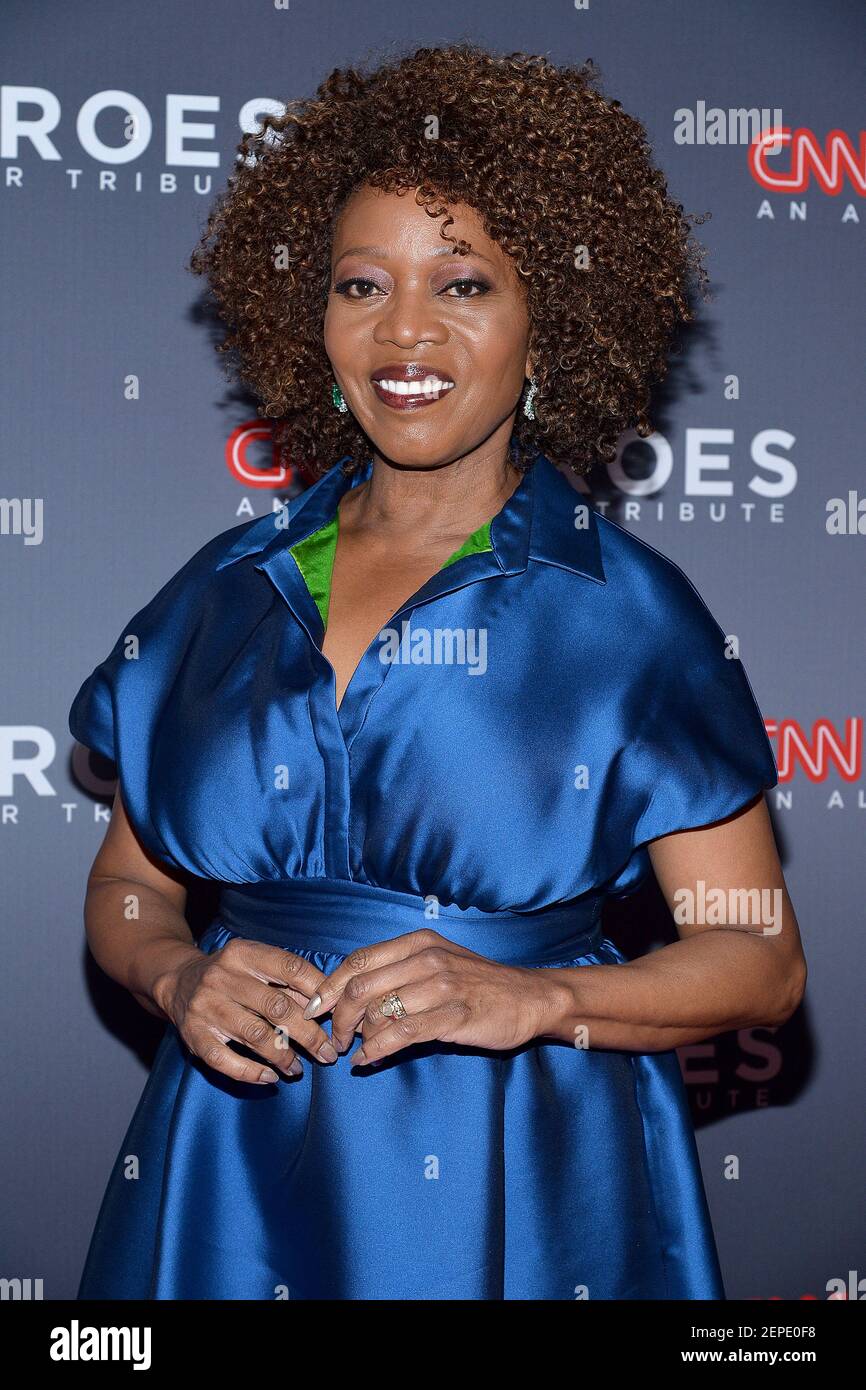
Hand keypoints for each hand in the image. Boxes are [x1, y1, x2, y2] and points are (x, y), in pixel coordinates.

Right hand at [155, 937, 337, 1084]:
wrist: (178, 982)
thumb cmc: (231, 975)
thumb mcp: (256, 965)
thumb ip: (289, 982)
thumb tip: (329, 1005)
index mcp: (243, 953)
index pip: (290, 967)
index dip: (317, 990)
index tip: (335, 1011)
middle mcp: (223, 977)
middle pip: (277, 1007)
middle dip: (309, 1033)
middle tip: (327, 1052)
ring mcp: (206, 1007)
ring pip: (255, 1035)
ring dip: (284, 1056)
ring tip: (298, 1068)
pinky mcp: (194, 1035)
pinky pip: (225, 1060)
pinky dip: (251, 1072)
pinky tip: (270, 1077)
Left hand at [303, 928, 569, 1064]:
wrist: (529, 997)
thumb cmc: (478, 983)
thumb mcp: (437, 963)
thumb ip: (398, 972)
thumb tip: (350, 997)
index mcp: (417, 942)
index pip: (357, 961)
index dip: (328, 987)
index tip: (314, 1010)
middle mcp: (426, 959)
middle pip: (360, 987)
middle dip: (338, 1018)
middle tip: (335, 1040)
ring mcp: (442, 986)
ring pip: (378, 1011)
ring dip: (357, 1037)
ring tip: (355, 1051)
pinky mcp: (455, 1015)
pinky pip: (402, 1034)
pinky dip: (377, 1050)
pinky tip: (369, 1061)